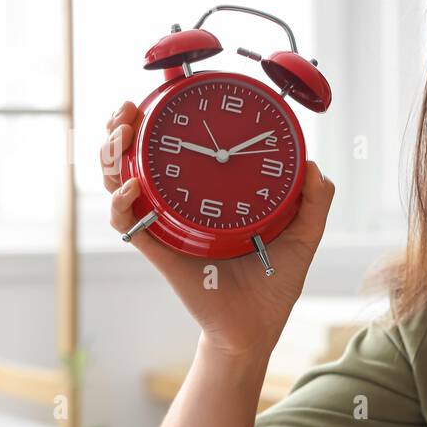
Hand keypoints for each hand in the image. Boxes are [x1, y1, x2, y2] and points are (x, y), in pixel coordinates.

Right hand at [100, 101, 335, 358]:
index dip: (157, 123)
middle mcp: (177, 208)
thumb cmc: (274, 283)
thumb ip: (314, 201)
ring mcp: (163, 227)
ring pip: (118, 182)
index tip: (160, 98)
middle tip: (128, 109)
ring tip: (122, 132)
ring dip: (112, 153)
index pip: (172, 151)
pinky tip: (131, 186)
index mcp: (204, 196)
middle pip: (133, 158)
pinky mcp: (159, 250)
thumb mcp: (302, 235)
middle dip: (120, 128)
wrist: (257, 328)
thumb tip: (314, 165)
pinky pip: (127, 222)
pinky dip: (122, 201)